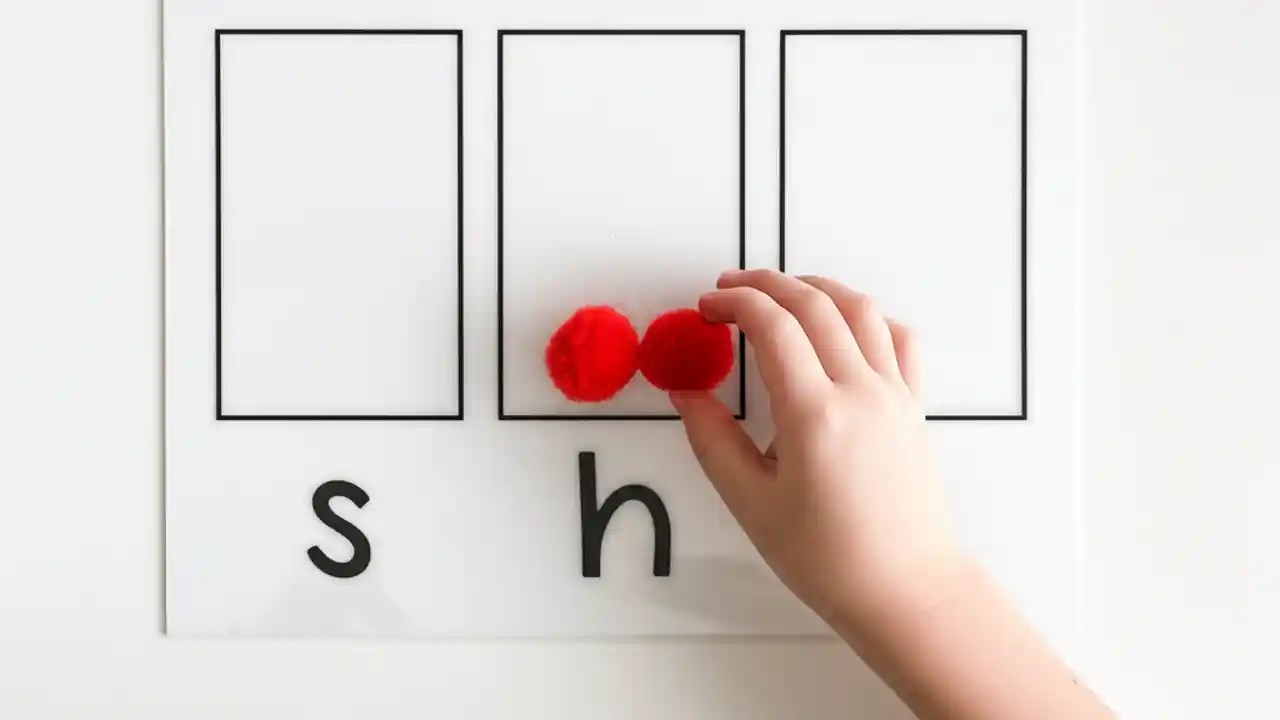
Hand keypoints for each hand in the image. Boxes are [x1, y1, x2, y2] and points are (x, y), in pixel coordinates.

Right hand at [671, 269, 963, 635]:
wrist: (906, 590)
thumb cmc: (830, 559)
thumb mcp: (751, 504)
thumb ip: (712, 440)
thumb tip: (686, 394)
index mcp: (816, 415)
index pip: (772, 325)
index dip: (733, 303)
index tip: (706, 307)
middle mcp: (861, 392)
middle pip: (813, 303)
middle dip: (764, 284)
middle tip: (728, 289)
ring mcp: (894, 395)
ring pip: (859, 308)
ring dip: (814, 287)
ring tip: (780, 291)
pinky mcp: (913, 407)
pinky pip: (898, 338)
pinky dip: (866, 316)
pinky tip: (844, 324)